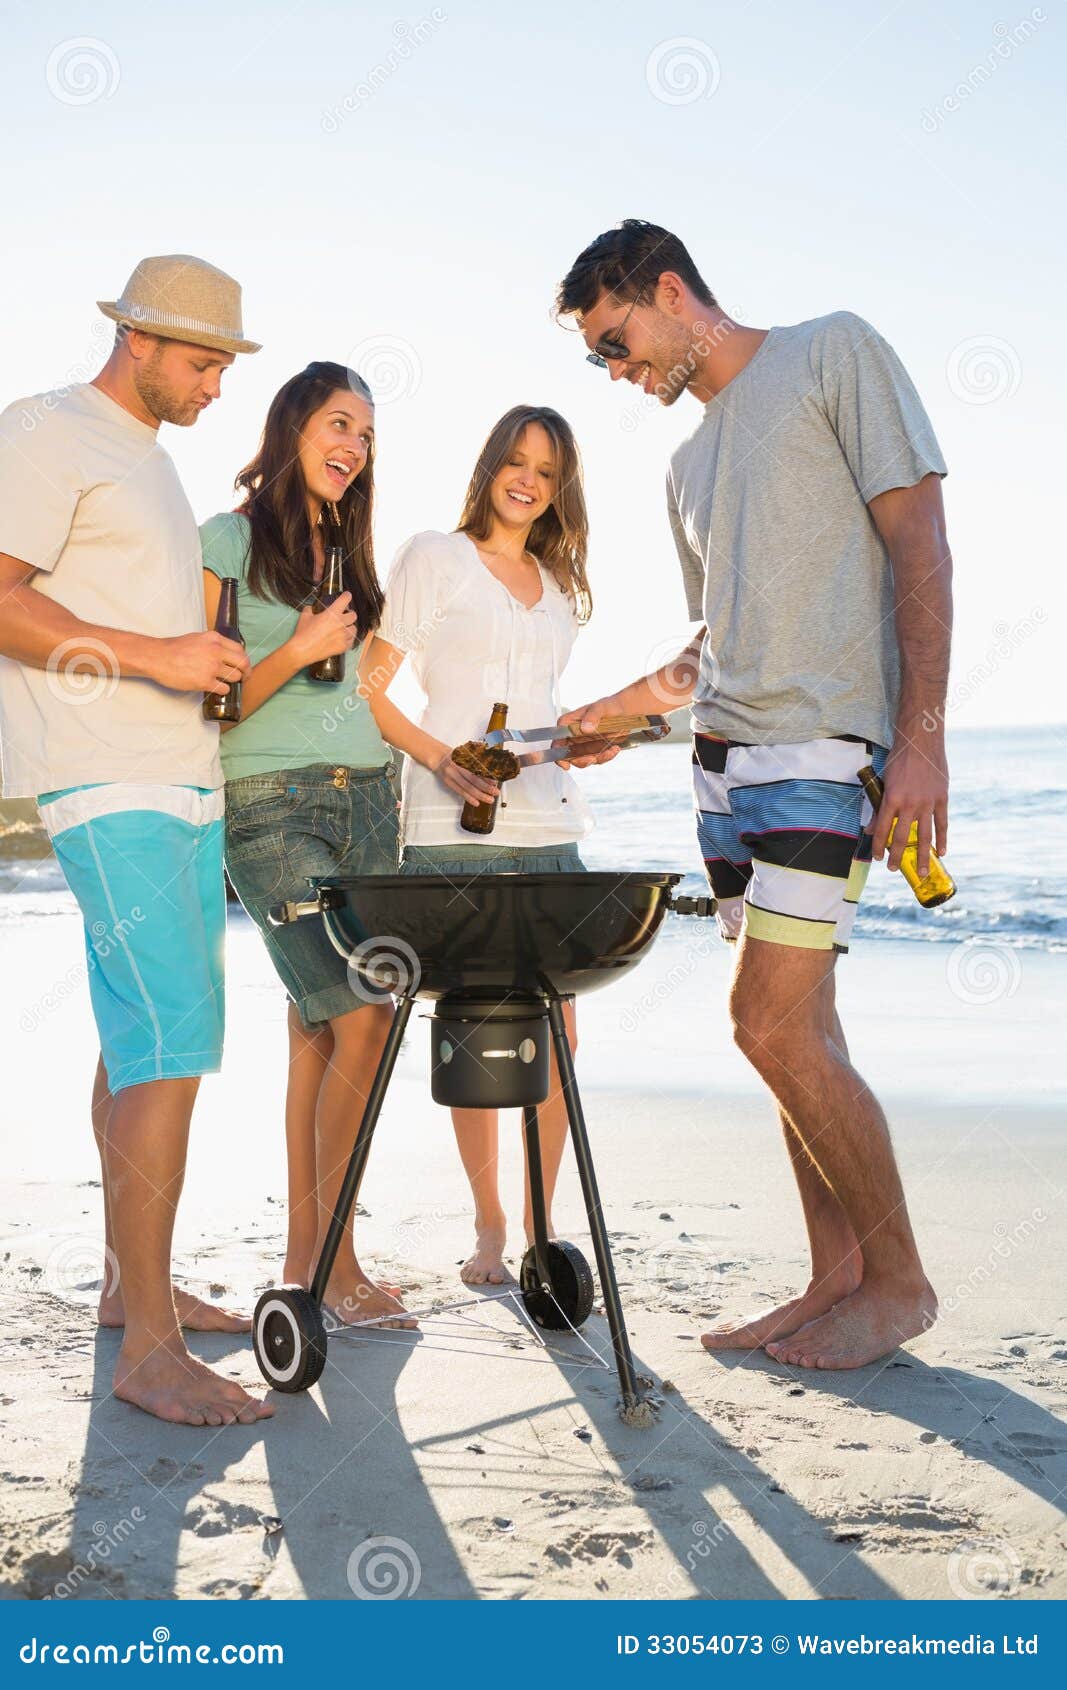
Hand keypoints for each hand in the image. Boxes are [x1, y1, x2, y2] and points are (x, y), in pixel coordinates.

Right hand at [153, 631, 250, 695]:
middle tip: (244, 678)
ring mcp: (211, 666)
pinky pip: (224, 689)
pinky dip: (222, 690)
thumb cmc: (173, 649)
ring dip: (232, 682)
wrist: (157, 657)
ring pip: (235, 677)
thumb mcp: (197, 638)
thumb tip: (225, 653)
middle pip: (243, 663)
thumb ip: (212, 644)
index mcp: (214, 639)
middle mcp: (216, 651)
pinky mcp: (205, 681)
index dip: (244, 660)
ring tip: (225, 683)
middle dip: (246, 672)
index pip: (240, 649)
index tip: (244, 666)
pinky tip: (216, 689)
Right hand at [288, 594, 356, 666]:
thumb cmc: (303, 633)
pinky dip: (349, 639)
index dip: (347, 596)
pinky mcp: (343, 647)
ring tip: (344, 628)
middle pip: (353, 615)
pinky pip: (352, 641)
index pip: (345, 600)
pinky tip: (343, 639)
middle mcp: (340, 624)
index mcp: (332, 613)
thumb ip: (310, 610)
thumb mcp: (304, 616)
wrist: (303, 650)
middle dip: (349, 614)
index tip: (347, 596)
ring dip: (350, 627)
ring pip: (354, 629)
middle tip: (345, 615)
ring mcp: (343, 636)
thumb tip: (310, 608)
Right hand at [432, 745, 499, 805]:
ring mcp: (451, 775)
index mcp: (462, 758)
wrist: (437, 757)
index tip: (495, 782)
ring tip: (489, 799)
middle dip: (486, 787)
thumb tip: (491, 775)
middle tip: (495, 792)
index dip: (486, 776)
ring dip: (480, 795)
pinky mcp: (448, 782)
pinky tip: (476, 802)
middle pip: (473, 779)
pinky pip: (460, 791)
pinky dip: (469, 798)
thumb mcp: (466, 755)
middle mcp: (457, 766)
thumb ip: (477, 764)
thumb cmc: (454, 756)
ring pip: (467, 787)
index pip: (477, 769)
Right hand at [555, 699, 625, 769]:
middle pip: (569, 754)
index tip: (565, 762)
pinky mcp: (596, 750)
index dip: (558, 752)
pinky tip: (614, 748)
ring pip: (584, 760)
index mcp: (569, 723)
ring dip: (597, 759)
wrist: (625, 711)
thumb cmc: (609, 706)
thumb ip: (592, 716)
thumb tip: (585, 728)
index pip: (558, 739)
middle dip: (580, 761)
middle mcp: (574, 736)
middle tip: (592, 759)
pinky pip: (598, 759)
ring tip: (610, 750)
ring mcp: (585, 745)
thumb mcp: (600, 707)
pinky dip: (607, 756)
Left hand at [870, 737, 948, 874]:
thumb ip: (880, 807)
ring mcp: (928, 803)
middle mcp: (909, 804)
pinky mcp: (942, 799)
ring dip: (923, 857)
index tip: (878, 858)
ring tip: (922, 873)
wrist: (921, 741)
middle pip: (902, 838)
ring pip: (925, 836)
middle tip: (893, 869)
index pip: (882, 830)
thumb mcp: (884, 782)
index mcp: (892, 799)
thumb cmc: (899, 759)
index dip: (878, 846)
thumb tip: (872, 828)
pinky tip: (942, 853)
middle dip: (897, 857)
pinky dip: (943, 839)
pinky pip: (942, 824)